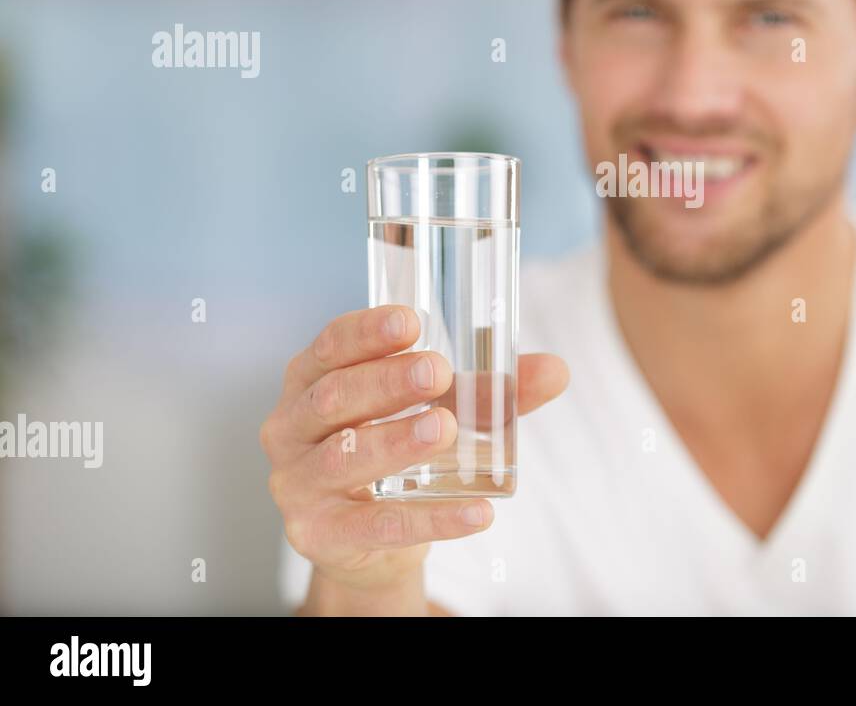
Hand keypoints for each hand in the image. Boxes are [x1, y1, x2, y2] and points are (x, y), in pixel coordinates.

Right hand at [260, 305, 567, 600]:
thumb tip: (556, 370)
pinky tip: (477, 511)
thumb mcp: (436, 409)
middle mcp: (292, 428)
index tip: (411, 321)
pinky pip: (378, 526)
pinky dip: (432, 518)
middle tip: (437, 371)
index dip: (366, 332)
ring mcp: (299, 484)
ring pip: (344, 458)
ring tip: (445, 428)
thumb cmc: (395, 452)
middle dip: (385, 382)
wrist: (370, 540)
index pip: (330, 346)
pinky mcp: (320, 535)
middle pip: (333, 397)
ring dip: (396, 440)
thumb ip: (489, 390)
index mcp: (312, 381)